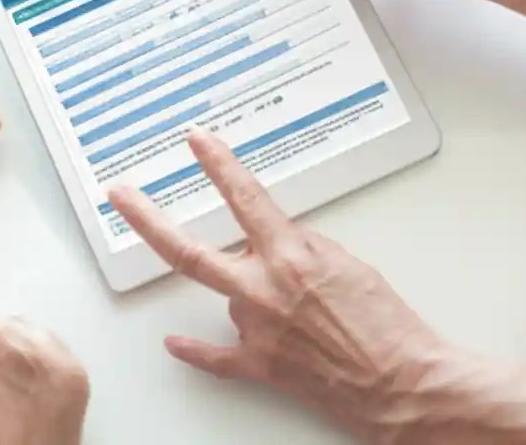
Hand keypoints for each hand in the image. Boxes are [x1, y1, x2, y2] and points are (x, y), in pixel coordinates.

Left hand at [108, 129, 456, 441]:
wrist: (403, 383)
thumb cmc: (387, 325)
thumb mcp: (347, 263)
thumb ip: (302, 246)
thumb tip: (276, 242)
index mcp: (290, 255)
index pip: (244, 197)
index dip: (217, 164)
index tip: (197, 141)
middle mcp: (263, 289)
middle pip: (187, 249)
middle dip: (147, 218)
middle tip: (122, 196)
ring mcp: (255, 329)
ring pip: (227, 295)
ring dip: (250, 292)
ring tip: (302, 310)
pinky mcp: (260, 366)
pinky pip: (215, 356)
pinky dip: (194, 349)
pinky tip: (174, 341)